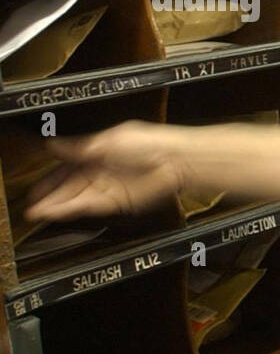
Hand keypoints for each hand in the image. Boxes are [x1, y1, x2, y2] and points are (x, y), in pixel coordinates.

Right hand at [24, 120, 185, 222]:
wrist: (175, 160)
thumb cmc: (148, 143)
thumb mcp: (108, 140)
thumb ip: (79, 148)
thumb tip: (53, 146)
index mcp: (97, 153)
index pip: (67, 167)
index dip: (50, 178)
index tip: (34, 188)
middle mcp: (101, 172)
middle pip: (70, 187)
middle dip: (50, 196)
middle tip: (30, 206)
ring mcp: (109, 188)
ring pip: (77, 199)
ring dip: (57, 206)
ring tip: (36, 214)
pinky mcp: (118, 203)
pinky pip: (90, 206)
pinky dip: (72, 210)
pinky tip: (55, 213)